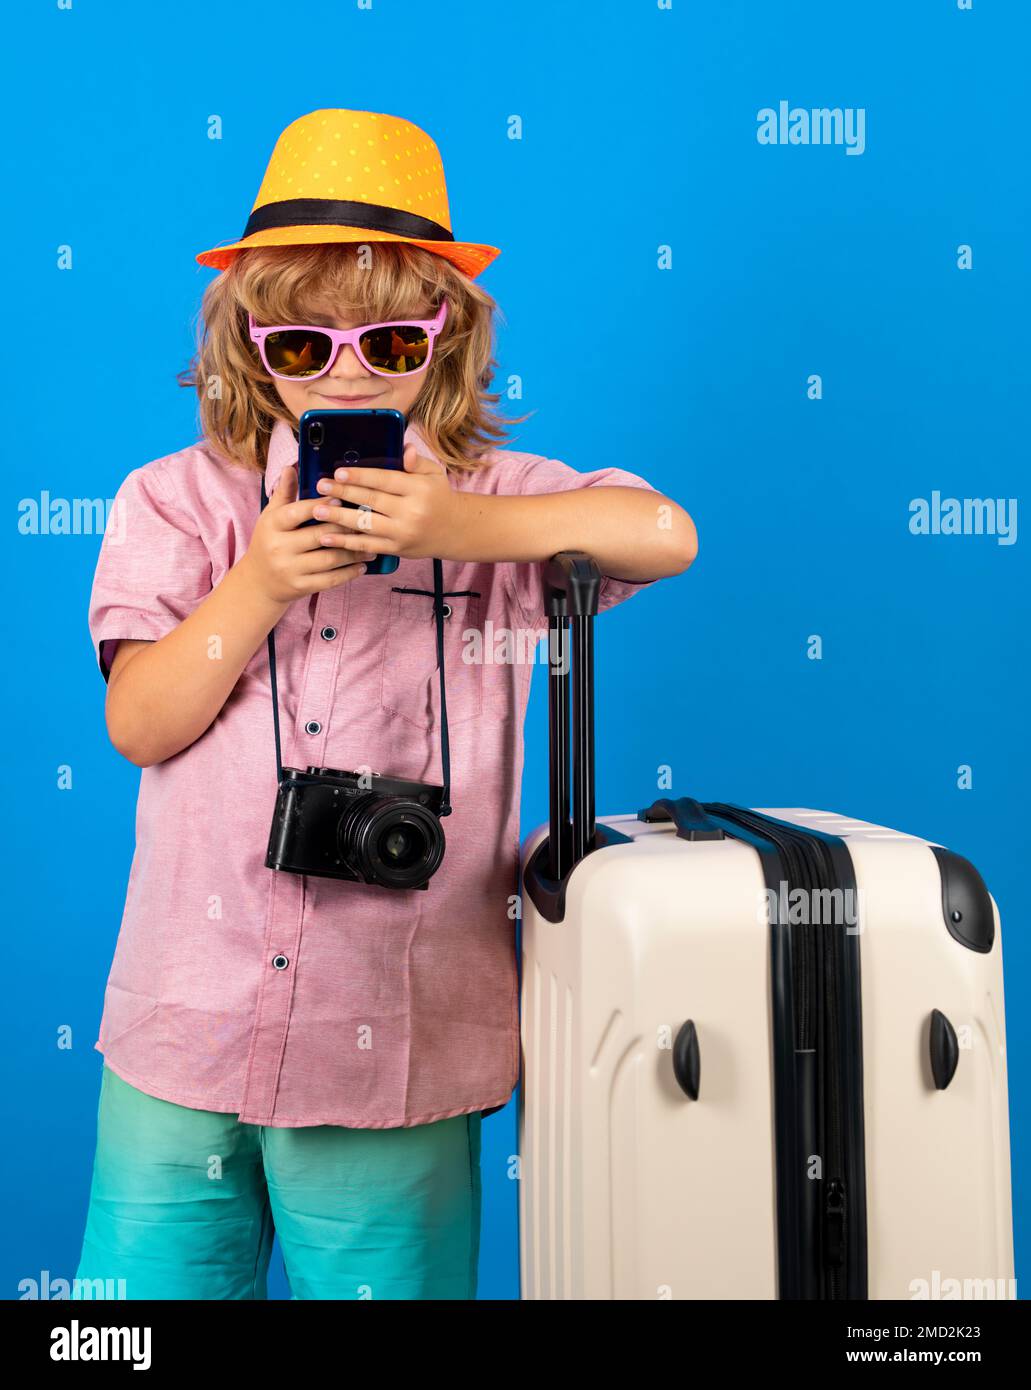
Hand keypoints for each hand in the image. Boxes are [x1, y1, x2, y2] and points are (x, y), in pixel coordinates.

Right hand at [240, 464, 370, 605]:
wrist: (259, 582)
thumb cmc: (269, 541)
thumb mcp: (271, 516)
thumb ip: (284, 493)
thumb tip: (290, 467)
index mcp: (272, 525)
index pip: (297, 512)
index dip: (320, 506)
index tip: (341, 499)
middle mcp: (279, 547)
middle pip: (318, 535)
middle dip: (345, 528)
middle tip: (367, 522)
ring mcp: (290, 569)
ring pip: (329, 559)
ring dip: (353, 552)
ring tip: (372, 545)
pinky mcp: (300, 587)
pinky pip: (330, 580)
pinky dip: (349, 573)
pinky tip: (362, 565)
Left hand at [311, 443, 462, 560]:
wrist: (454, 530)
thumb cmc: (438, 497)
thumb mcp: (434, 474)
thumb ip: (416, 461)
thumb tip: (404, 449)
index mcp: (418, 490)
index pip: (384, 480)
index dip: (360, 476)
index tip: (338, 472)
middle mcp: (411, 512)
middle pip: (371, 501)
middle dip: (343, 493)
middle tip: (320, 486)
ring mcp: (402, 533)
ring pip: (365, 525)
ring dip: (338, 518)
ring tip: (317, 510)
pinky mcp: (396, 549)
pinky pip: (367, 545)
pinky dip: (345, 542)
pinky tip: (327, 537)